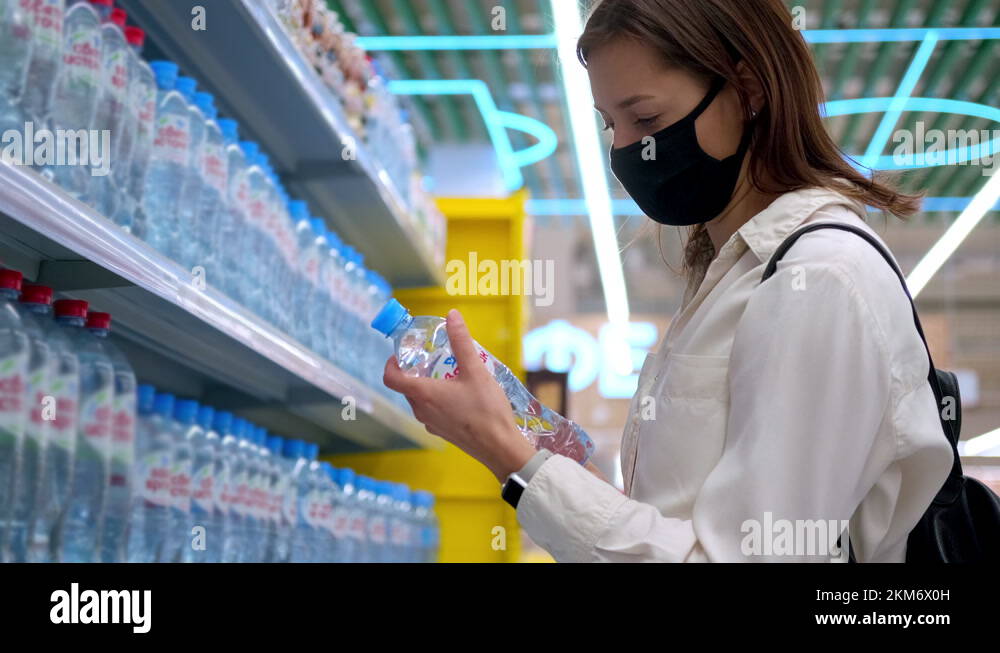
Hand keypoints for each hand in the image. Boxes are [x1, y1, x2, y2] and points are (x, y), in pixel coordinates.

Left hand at [383, 309, 537, 482]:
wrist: (500, 447)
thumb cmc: (486, 410)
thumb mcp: (475, 371)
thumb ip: (462, 342)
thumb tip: (452, 316)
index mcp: (423, 394)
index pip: (391, 378)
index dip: (391, 363)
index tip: (402, 354)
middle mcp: (422, 411)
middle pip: (407, 387)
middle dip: (415, 371)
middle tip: (432, 357)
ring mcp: (432, 424)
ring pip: (421, 400)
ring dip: (428, 385)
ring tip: (450, 373)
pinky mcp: (444, 432)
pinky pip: (433, 411)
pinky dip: (439, 399)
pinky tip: (461, 394)